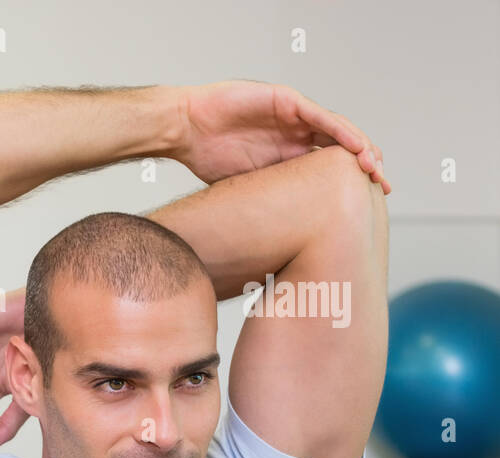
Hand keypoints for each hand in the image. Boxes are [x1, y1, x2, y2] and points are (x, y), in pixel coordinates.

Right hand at [172, 81, 388, 193]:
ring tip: (375, 166)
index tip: (368, 202)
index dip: (350, 181)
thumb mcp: (245, 189)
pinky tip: (356, 146)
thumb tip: (275, 245)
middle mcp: (296, 133)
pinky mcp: (285, 102)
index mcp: (288, 154)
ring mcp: (293, 115)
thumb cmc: (205, 158)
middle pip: (341, 147)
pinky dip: (339, 130)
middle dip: (365, 165)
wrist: (184, 130)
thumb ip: (266, 202)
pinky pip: (319, 117)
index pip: (328, 166)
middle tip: (382, 186)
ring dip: (359, 147)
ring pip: (337, 130)